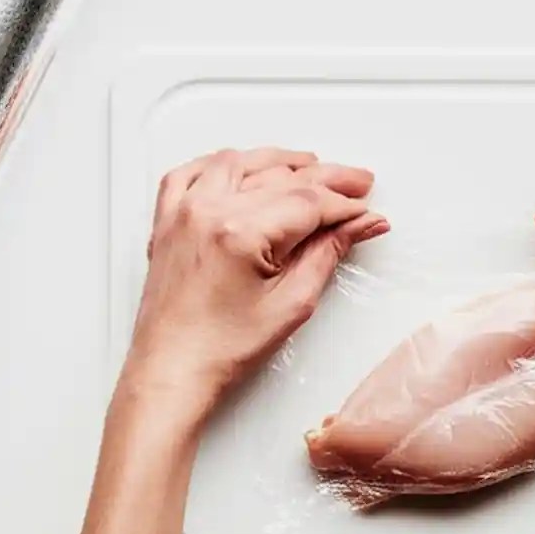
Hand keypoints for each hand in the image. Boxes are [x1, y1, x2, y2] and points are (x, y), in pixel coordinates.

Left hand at [125, 147, 388, 421]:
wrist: (172, 371)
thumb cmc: (221, 350)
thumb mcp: (292, 304)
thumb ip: (327, 253)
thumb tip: (359, 224)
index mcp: (239, 232)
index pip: (308, 202)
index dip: (344, 204)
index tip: (367, 211)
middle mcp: (208, 211)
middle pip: (280, 177)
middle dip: (326, 179)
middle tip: (358, 184)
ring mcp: (183, 212)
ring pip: (239, 163)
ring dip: (279, 161)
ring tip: (312, 166)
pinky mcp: (167, 221)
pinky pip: (192, 173)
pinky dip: (221, 164)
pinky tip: (244, 167)